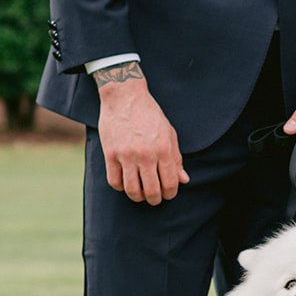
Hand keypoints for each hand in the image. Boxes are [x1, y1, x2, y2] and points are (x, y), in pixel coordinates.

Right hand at [94, 64, 188, 204]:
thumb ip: (176, 158)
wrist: (125, 97)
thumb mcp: (169, 133)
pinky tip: (126, 183)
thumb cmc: (150, 115)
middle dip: (155, 199)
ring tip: (140, 194)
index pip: (170, 183)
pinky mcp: (110, 154)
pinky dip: (121, 187)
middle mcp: (146, 155)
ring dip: (138, 197)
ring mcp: (126, 155)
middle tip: (155, 198)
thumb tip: (184, 180)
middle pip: (152, 191)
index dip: (170, 193)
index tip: (168, 194)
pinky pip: (114, 181)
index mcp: (163, 149)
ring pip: (132, 190)